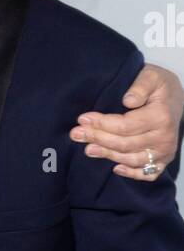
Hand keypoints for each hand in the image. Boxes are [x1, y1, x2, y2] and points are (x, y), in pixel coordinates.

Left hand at [69, 63, 182, 180]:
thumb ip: (140, 86)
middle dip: (98, 139)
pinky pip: (148, 174)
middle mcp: (164, 138)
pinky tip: (115, 168)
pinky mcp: (163, 160)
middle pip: (124, 144)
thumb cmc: (159, 87)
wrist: (176, 99)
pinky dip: (132, 173)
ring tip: (88, 149)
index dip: (102, 124)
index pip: (125, 126)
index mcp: (160, 117)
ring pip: (131, 159)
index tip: (82, 119)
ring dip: (107, 155)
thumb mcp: (152, 77)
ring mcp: (164, 152)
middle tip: (76, 134)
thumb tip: (128, 100)